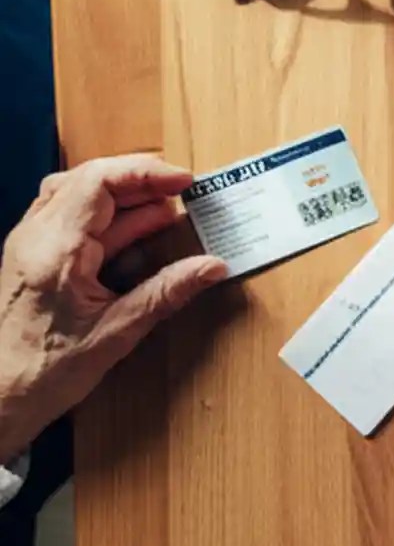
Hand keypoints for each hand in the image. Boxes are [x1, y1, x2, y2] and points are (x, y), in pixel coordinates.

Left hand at [0, 155, 226, 460]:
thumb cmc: (43, 372)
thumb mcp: (116, 333)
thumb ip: (166, 292)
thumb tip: (211, 267)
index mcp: (55, 250)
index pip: (99, 182)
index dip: (146, 173)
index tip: (184, 182)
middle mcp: (35, 237)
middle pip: (89, 180)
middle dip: (140, 182)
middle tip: (182, 195)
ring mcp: (29, 244)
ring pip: (77, 194)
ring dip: (123, 197)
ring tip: (164, 211)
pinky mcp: (32, 256)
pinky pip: (69, 217)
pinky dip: (106, 216)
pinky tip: (133, 233)